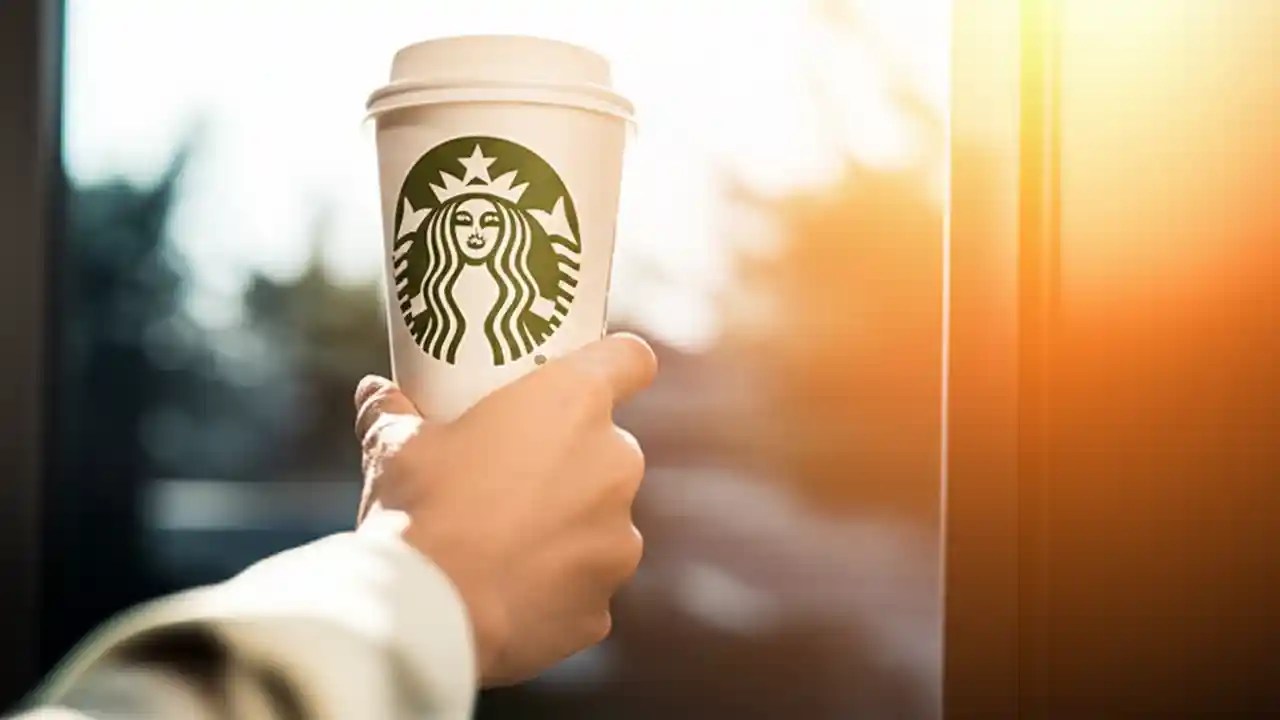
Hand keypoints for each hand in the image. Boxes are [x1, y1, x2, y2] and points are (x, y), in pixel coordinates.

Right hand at [352, 333, 657, 685]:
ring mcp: (618, 538)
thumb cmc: (418, 510)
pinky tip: (510, 593)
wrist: (427, 614)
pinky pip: (587, 584)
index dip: (616, 363)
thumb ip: (392, 411)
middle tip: (517, 474)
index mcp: (573, 404)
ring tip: (507, 541)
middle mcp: (613, 464)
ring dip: (568, 525)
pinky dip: (558, 586)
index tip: (591, 376)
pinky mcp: (604, 604)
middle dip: (572, 459)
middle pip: (610, 447)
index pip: (631, 358)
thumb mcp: (394, 447)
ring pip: (602, 519)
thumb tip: (375, 392)